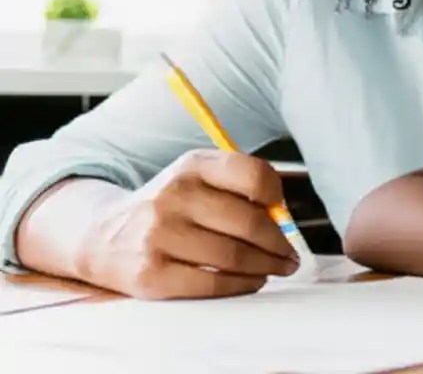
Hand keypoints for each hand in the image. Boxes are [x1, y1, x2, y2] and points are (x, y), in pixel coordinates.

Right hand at [79, 150, 298, 298]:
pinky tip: (252, 281)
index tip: (283, 214)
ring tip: (276, 269)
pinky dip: (242, 285)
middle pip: (249, 222)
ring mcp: (159, 235)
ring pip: (235, 256)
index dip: (277, 196)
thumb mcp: (194, 180)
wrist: (101, 237)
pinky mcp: (152, 274)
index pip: (252, 174)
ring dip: (266, 266)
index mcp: (191, 167)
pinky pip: (213, 283)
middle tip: (291, 256)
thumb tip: (283, 217)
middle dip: (279, 244)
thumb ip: (237, 187)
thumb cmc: (167, 209)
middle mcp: (173, 196)